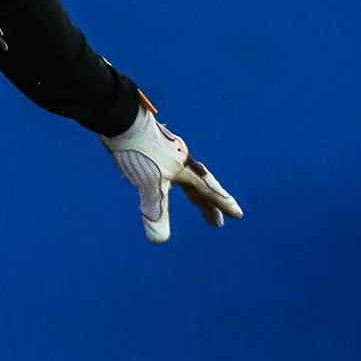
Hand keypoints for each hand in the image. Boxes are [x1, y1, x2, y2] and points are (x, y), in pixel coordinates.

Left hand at [102, 106, 243, 243]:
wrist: (122, 120)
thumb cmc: (139, 151)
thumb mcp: (148, 184)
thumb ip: (155, 211)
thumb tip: (160, 241)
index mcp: (186, 169)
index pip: (209, 191)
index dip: (223, 204)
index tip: (238, 215)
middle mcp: (182, 161)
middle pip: (200, 187)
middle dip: (209, 206)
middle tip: (216, 223)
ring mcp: (169, 154)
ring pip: (187, 178)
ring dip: (193, 194)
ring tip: (196, 203)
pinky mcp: (155, 148)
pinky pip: (171, 170)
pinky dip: (175, 181)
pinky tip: (166, 181)